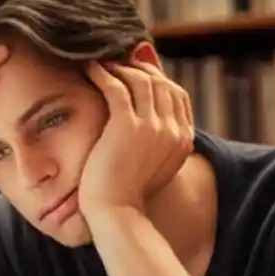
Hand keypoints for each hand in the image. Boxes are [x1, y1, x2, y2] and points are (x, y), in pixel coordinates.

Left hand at [78, 60, 194, 216]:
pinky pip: (116, 88)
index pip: (178, 96)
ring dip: (121, 68)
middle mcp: (173, 131)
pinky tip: (90, 70)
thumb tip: (149, 120)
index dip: (159, 79)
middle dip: (140, 68)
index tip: (139, 73)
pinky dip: (103, 74)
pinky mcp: (127, 126)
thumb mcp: (151, 166)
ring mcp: (153, 127)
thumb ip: (157, 142)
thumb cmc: (127, 195)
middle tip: (119, 61)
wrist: (116, 214)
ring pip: (141, 81)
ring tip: (103, 65)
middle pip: (161, 84)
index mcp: (184, 141)